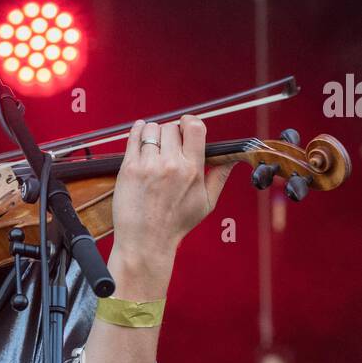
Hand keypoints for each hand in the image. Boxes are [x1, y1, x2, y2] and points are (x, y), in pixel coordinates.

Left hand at [111, 115, 236, 279]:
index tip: (186, 126)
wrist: (146, 241)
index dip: (190, 122)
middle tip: (169, 145)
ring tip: (154, 145)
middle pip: (171, 127)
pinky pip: (133, 137)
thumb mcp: (206, 203)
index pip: (195, 128)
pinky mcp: (129, 169)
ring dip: (154, 133)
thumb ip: (219, 177)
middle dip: (171, 132)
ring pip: (152, 129)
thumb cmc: (176, 224)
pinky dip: (138, 131)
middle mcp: (171, 165)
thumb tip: (233, 158)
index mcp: (193, 170)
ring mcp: (148, 165)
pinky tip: (141, 134)